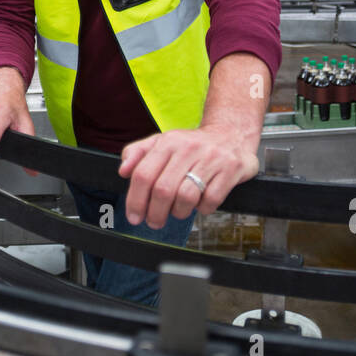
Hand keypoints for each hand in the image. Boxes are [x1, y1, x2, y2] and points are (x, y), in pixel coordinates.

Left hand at [118, 125, 259, 229]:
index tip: (134, 216)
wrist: (231, 133)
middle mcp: (188, 148)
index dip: (135, 200)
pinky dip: (202, 208)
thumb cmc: (192, 145)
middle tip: (154, 221)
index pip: (143, 174)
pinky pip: (211, 200)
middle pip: (163, 190)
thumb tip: (123, 170)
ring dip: (179, 212)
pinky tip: (200, 203)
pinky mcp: (230, 169)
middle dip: (155, 213)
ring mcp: (210, 159)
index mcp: (168, 142)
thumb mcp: (163, 142)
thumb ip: (138, 153)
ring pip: (186, 197)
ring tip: (178, 211)